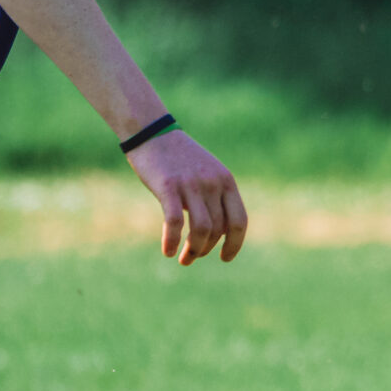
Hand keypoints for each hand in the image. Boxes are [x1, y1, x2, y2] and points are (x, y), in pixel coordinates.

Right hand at [124, 129, 246, 263]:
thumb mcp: (206, 173)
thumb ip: (215, 196)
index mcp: (227, 181)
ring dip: (194, 250)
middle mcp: (213, 184)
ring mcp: (192, 185)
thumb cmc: (178, 158)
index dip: (235, 243)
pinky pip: (175, 222)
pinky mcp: (168, 187)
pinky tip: (167, 251)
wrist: (151, 131)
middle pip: (219, 229)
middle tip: (193, 257)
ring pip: (202, 229)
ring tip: (184, 259)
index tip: (225, 258)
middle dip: (207, 249)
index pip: (240, 221)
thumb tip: (216, 230)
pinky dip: (173, 241)